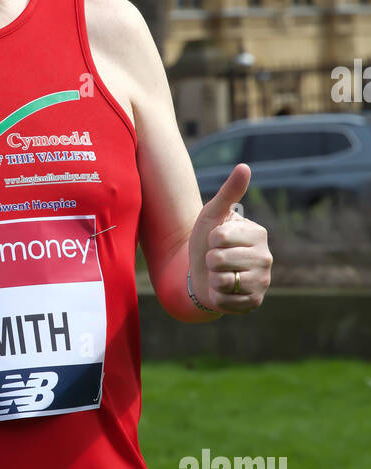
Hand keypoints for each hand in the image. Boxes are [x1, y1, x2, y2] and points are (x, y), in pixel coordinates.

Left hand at [188, 163, 272, 312]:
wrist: (201, 273)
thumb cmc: (208, 240)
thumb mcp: (214, 214)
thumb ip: (229, 192)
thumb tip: (244, 166)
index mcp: (258, 234)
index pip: (221, 237)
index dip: (210, 240)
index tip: (216, 240)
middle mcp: (266, 258)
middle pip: (218, 259)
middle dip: (209, 260)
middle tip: (216, 260)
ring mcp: (263, 282)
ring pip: (223, 281)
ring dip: (212, 279)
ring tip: (219, 275)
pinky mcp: (255, 302)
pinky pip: (226, 301)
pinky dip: (217, 297)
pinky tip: (223, 291)